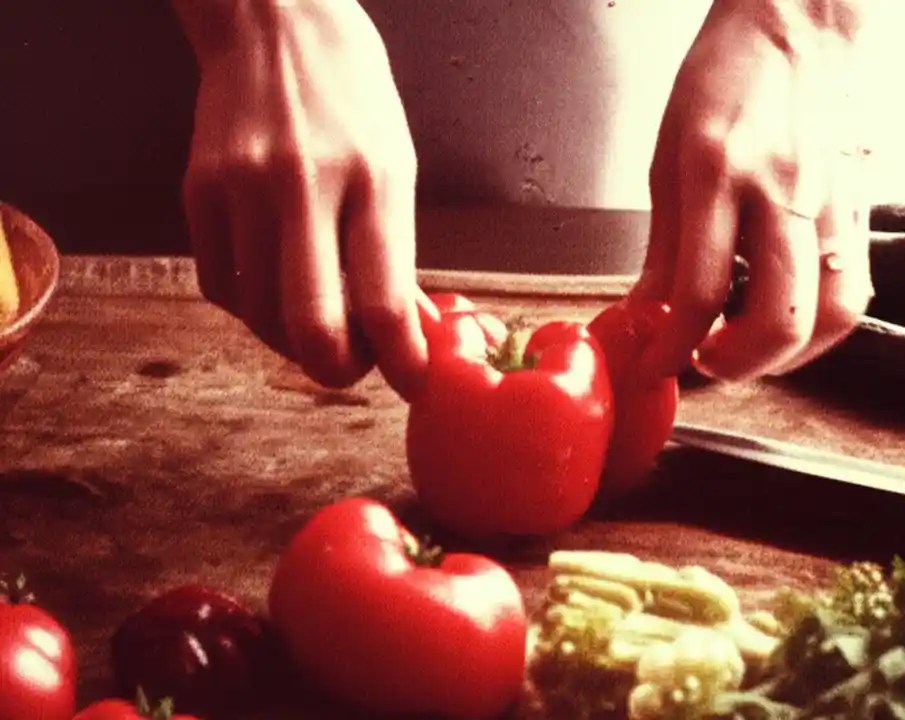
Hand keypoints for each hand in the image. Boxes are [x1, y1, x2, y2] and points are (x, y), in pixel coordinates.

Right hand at [173, 0, 430, 398]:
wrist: (275, 24)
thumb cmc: (353, 100)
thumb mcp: (395, 167)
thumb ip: (395, 251)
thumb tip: (401, 333)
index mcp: (371, 178)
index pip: (385, 298)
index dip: (401, 361)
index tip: (411, 382)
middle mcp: (303, 184)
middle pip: (310, 323)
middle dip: (337, 369)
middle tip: (353, 369)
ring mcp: (241, 188)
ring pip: (259, 314)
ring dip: (293, 342)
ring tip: (319, 326)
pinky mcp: (198, 190)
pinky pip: (219, 285)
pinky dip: (251, 308)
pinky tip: (274, 291)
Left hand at [631, 0, 871, 381]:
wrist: (797, 27)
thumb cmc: (727, 79)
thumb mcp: (668, 156)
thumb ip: (663, 246)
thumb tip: (645, 314)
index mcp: (717, 171)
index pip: (698, 289)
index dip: (672, 348)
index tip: (655, 367)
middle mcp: (781, 190)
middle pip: (780, 317)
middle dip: (739, 364)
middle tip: (707, 362)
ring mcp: (830, 201)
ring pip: (832, 314)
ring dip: (789, 356)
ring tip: (749, 350)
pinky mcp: (860, 208)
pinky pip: (853, 289)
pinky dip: (820, 325)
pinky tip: (788, 319)